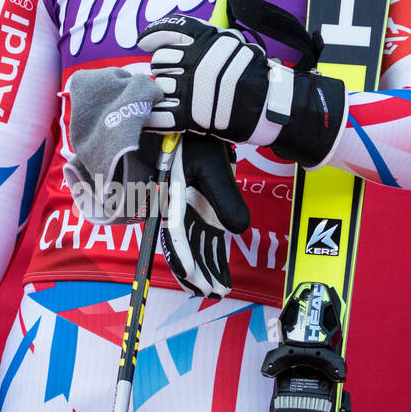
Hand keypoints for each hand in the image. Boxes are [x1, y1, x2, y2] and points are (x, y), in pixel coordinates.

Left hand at [138, 11, 347, 167]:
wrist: (269, 104)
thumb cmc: (253, 72)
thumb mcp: (233, 40)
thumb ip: (211, 31)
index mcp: (204, 40)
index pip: (166, 31)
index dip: (152, 36)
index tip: (145, 43)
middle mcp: (194, 61)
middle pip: (159, 61)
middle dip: (164, 69)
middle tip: (175, 76)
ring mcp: (190, 89)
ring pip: (159, 86)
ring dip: (162, 92)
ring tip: (175, 98)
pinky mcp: (189, 115)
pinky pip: (160, 115)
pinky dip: (153, 118)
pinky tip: (152, 117)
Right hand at [161, 134, 249, 298]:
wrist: (189, 119)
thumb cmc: (194, 140)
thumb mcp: (212, 166)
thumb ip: (225, 199)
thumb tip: (239, 230)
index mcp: (171, 200)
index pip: (178, 237)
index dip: (186, 261)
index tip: (197, 281)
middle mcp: (174, 209)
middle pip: (185, 247)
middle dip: (199, 272)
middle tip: (214, 292)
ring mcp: (184, 209)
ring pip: (193, 245)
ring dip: (205, 266)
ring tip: (219, 288)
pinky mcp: (194, 207)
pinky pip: (200, 234)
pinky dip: (210, 252)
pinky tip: (219, 267)